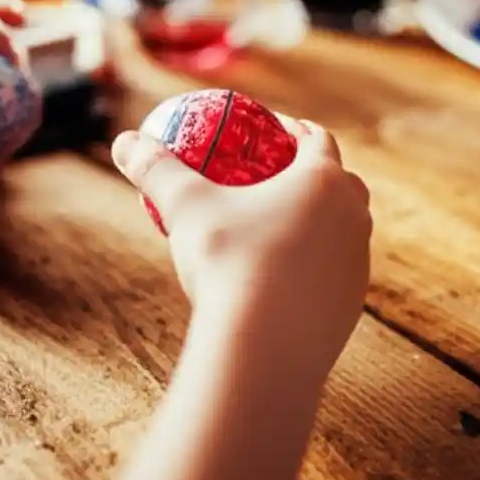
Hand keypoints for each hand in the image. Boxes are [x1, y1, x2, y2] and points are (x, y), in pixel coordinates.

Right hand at [111, 117, 371, 376]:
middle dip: (316, 173)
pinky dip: (313, 266)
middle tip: (280, 175)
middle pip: (342, 183)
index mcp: (324, 182)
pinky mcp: (351, 306)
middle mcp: (353, 218)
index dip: (296, 130)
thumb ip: (157, 170)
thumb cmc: (227, 263)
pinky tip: (280, 277)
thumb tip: (122, 141)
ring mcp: (357, 264)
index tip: (273, 130)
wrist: (263, 348)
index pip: (318, 139)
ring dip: (318, 222)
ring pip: (343, 231)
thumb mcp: (185, 209)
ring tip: (280, 228)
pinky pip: (333, 274)